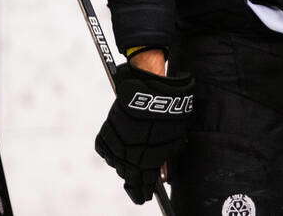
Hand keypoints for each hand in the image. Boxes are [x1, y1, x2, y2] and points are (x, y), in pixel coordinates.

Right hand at [95, 63, 193, 203]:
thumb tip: (163, 176)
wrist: (152, 85)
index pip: (144, 179)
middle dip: (134, 182)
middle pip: (130, 172)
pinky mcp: (107, 128)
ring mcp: (116, 139)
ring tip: (129, 173)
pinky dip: (111, 155)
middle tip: (138, 192)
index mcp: (148, 154)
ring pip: (117, 162)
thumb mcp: (177, 134)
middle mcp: (129, 150)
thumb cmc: (171, 109)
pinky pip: (105, 148)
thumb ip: (168, 155)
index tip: (145, 197)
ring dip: (124, 168)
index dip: (144, 189)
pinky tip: (117, 158)